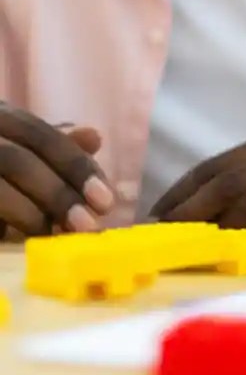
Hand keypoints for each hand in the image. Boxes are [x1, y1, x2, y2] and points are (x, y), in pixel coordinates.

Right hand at [0, 102, 113, 236]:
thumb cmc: (2, 170)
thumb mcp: (19, 151)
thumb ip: (51, 147)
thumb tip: (94, 137)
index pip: (40, 135)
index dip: (76, 167)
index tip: (106, 200)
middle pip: (16, 160)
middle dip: (57, 193)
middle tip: (88, 225)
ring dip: (29, 214)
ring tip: (54, 236)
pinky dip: (5, 224)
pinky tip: (19, 239)